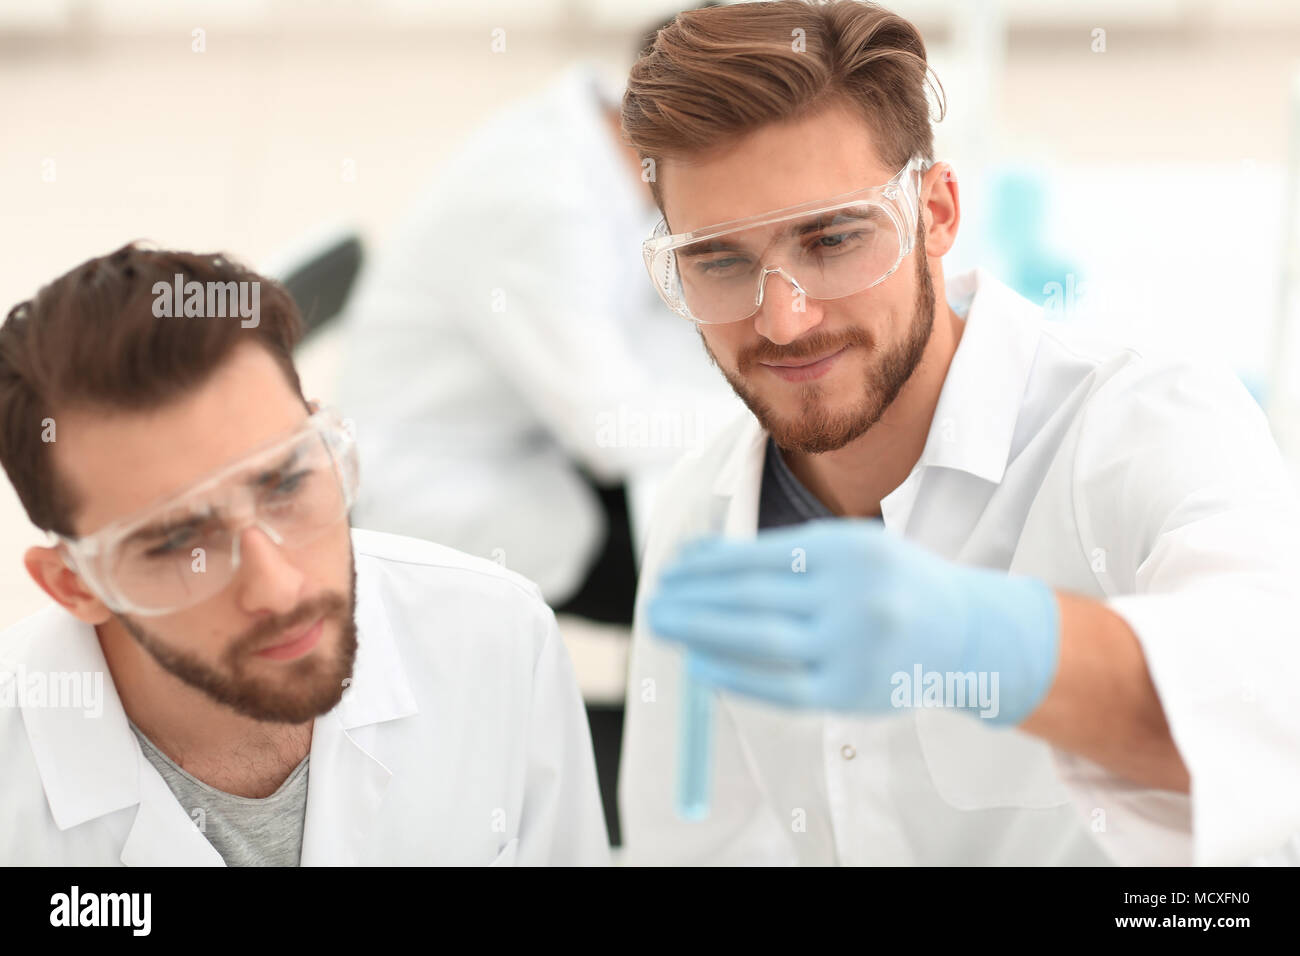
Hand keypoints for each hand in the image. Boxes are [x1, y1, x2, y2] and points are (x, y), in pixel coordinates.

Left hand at [647, 518, 1060, 724]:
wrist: (964, 632)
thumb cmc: (887, 585)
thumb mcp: (845, 551)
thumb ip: (779, 557)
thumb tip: (698, 562)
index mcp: (845, 550)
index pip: (758, 557)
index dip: (706, 566)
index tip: (671, 569)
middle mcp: (851, 595)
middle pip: (753, 598)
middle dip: (694, 600)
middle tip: (653, 603)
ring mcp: (852, 646)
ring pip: (761, 640)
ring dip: (702, 633)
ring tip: (663, 627)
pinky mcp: (851, 692)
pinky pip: (781, 687)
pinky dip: (735, 677)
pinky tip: (699, 667)